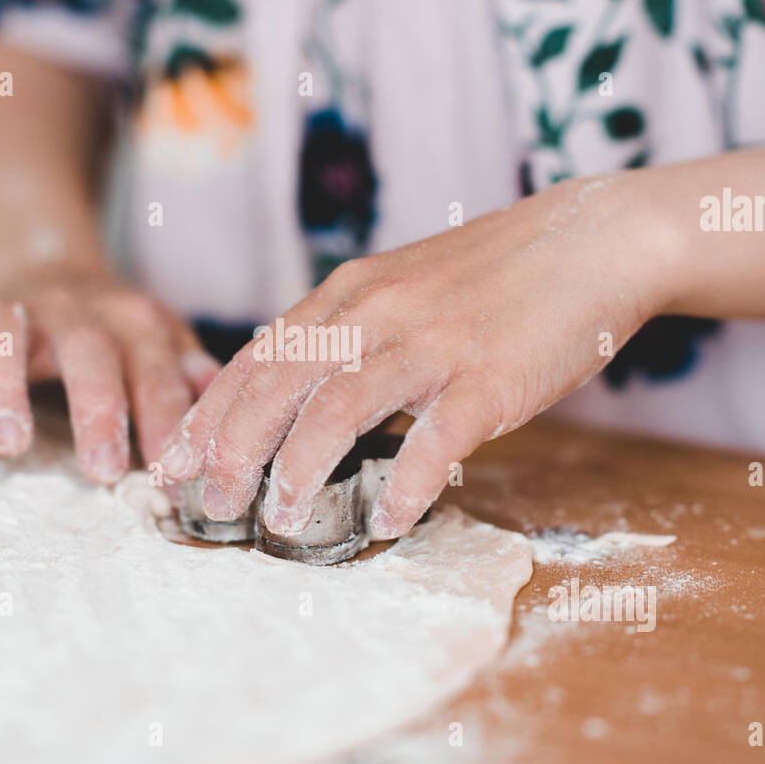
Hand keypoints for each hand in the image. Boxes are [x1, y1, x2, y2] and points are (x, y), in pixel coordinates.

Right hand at [0, 268, 219, 482]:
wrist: (46, 266)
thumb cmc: (113, 333)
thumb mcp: (161, 345)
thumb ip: (189, 375)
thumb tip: (227, 406)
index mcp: (131, 321)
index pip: (154, 363)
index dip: (165, 411)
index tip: (173, 465)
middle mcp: (71, 312)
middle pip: (85, 347)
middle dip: (96, 406)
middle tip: (102, 470)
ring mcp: (9, 312)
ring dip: (2, 381)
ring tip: (9, 443)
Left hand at [157, 176, 676, 537]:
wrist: (589, 241)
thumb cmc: (493, 274)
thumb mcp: (401, 284)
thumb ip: (349, 329)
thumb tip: (298, 392)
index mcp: (351, 293)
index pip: (258, 356)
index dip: (210, 413)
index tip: (175, 462)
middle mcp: (377, 312)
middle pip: (280, 385)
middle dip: (233, 450)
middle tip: (211, 504)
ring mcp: (432, 343)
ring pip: (339, 410)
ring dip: (300, 471)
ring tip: (279, 520)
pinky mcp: (488, 377)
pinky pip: (434, 441)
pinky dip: (405, 486)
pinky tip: (389, 522)